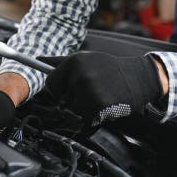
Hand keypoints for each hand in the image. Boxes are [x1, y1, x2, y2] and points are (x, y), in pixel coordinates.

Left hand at [44, 52, 162, 125]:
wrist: (139, 77)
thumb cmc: (110, 69)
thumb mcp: (85, 59)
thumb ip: (59, 62)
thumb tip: (37, 59)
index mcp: (73, 62)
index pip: (51, 84)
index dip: (62, 88)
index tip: (74, 85)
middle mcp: (79, 75)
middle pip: (62, 98)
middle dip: (75, 97)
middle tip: (94, 88)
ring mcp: (88, 91)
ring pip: (74, 109)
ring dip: (86, 107)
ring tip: (101, 94)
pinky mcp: (97, 106)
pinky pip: (86, 118)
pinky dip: (95, 115)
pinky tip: (106, 103)